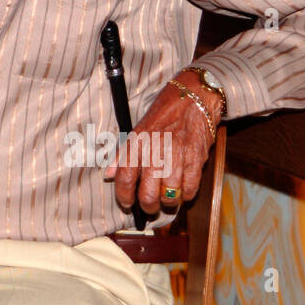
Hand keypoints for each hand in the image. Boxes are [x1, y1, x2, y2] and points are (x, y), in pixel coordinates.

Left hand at [103, 69, 220, 215]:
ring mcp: (176, 156)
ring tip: (168, 199)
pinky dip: (187, 194)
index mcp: (136, 143)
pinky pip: (191, 188)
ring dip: (169, 202)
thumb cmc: (164, 112)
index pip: (124, 179)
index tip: (127, 204)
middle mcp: (154, 151)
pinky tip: (184, 190)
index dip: (124, 197)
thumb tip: (108, 174)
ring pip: (169, 195)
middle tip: (150, 207)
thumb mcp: (137, 129)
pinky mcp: (196, 158)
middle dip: (148, 207)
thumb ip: (122, 154)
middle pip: (147, 194)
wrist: (193, 97)